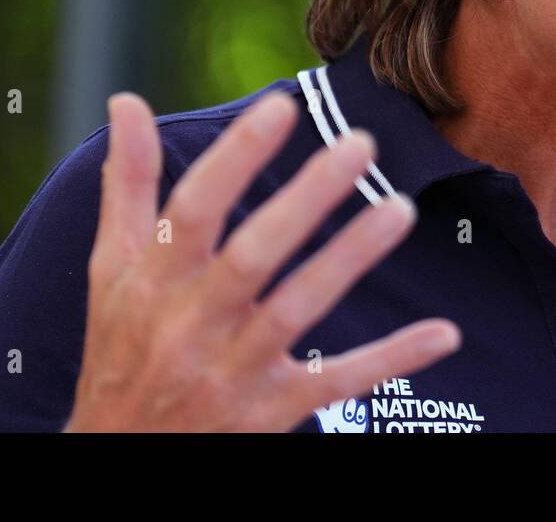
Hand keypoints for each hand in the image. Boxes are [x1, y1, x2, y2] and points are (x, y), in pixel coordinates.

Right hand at [62, 90, 459, 430]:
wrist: (119, 455)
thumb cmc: (121, 348)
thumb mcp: (112, 269)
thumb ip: (128, 184)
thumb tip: (126, 99)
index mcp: (152, 280)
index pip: (192, 209)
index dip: (235, 158)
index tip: (281, 106)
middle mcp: (191, 324)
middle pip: (253, 255)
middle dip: (306, 200)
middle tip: (361, 144)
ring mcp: (233, 371)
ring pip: (298, 310)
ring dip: (350, 259)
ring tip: (402, 209)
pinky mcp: (270, 411)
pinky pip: (336, 382)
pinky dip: (389, 360)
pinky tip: (443, 334)